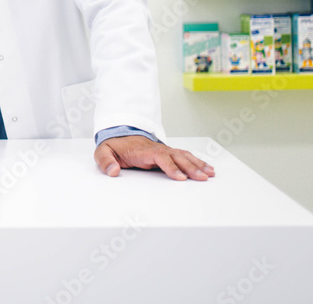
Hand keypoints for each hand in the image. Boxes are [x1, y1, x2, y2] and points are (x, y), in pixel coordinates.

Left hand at [94, 135, 214, 180]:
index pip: (160, 157)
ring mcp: (163, 150)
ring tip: (210, 174)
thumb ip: (105, 161)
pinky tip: (207, 168)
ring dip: (197, 164)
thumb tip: (113, 171)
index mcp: (142, 150)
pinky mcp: (167, 153)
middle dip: (191, 167)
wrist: (117, 134)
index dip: (171, 167)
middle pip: (176, 156)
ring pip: (183, 155)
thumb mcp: (102, 152)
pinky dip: (197, 161)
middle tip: (202, 178)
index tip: (180, 178)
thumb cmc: (113, 145)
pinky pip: (184, 156)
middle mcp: (156, 148)